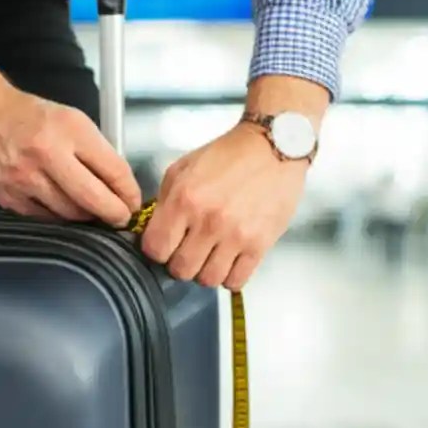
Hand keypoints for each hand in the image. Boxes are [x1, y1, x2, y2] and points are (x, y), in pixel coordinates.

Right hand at [0, 68, 140, 225]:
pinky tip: (66, 209)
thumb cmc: (30, 116)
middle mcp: (46, 154)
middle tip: (121, 217)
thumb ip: (97, 152)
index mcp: (68, 130)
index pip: (113, 170)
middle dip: (115, 213)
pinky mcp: (9, 197)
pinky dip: (60, 217)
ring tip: (94, 211)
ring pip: (70, 214)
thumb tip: (120, 186)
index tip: (133, 201)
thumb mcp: (72, 120)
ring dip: (87, 217)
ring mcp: (24, 179)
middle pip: (93, 199)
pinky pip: (45, 218)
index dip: (129, 192)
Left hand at [140, 124, 308, 290]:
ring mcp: (235, 235)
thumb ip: (165, 202)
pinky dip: (230, 276)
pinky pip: (236, 281)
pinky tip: (230, 261)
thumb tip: (155, 231)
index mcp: (184, 199)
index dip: (158, 249)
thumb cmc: (229, 155)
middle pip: (181, 270)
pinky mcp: (259, 244)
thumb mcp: (183, 168)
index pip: (155, 249)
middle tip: (189, 250)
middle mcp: (209, 221)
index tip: (165, 244)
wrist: (273, 147)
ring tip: (212, 256)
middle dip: (181, 262)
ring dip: (207, 271)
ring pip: (208, 280)